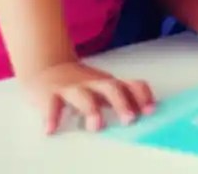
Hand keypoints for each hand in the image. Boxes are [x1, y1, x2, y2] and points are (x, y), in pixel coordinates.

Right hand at [21, 61, 154, 134]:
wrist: (47, 67)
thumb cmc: (82, 83)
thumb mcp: (104, 89)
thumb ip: (123, 98)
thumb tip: (147, 110)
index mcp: (108, 83)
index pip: (130, 85)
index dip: (142, 96)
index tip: (150, 110)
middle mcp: (93, 83)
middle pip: (110, 88)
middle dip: (121, 103)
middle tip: (129, 120)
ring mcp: (71, 87)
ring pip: (82, 96)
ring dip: (91, 110)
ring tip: (96, 126)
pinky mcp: (49, 94)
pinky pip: (51, 104)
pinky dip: (51, 117)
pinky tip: (51, 129)